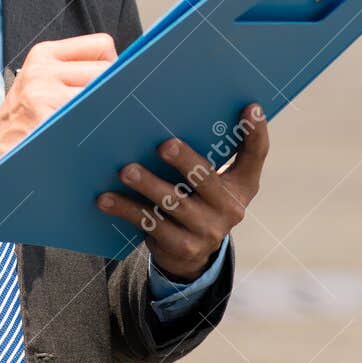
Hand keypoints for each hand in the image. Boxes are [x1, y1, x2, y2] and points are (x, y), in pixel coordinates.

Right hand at [0, 33, 117, 165]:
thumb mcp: (41, 84)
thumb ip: (74, 71)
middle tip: (101, 111)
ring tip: (92, 125)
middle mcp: (42, 69)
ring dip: (105, 111)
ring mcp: (43, 94)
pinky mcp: (47, 118)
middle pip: (106, 70)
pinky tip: (85, 138)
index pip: (102, 45)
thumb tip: (123, 68)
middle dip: (111, 91)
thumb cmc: (24, 122)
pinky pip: (91, 117)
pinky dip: (96, 129)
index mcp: (44, 54)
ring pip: (102, 93)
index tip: (106, 84)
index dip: (112, 65)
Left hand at [96, 103, 269, 280]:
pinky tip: (105, 198)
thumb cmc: (197, 200)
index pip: (256, 155)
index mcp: (242, 185)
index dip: (256, 132)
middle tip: (163, 145)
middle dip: (184, 161)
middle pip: (206, 178)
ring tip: (126, 171)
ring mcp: (207, 230)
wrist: (191, 256)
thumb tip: (174, 111)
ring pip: (173, 203)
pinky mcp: (181, 246)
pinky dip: (125, 209)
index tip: (250, 106)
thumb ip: (208, 154)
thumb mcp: (212, 182)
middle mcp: (230, 208)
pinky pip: (149, 223)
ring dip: (148, 185)